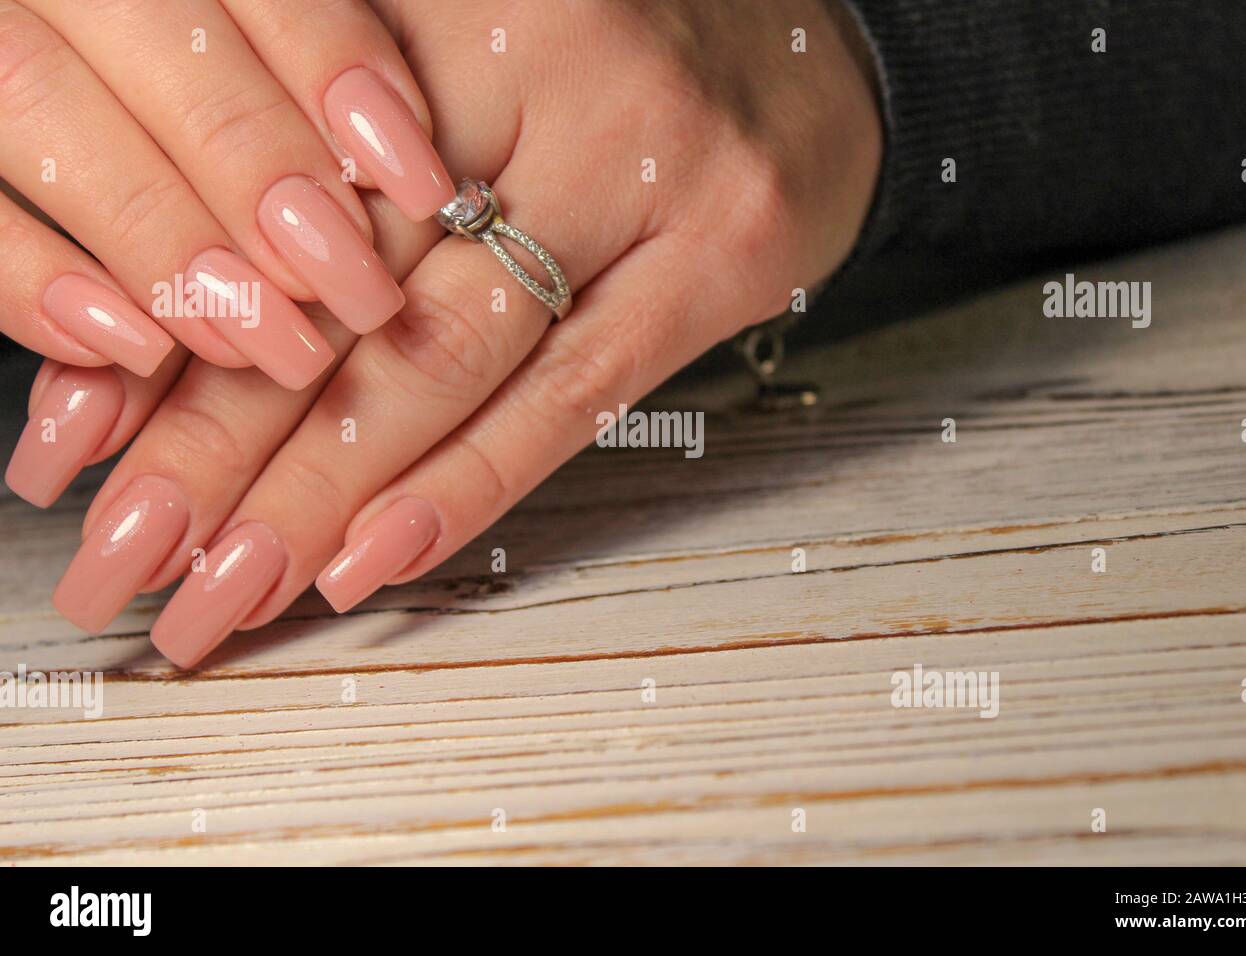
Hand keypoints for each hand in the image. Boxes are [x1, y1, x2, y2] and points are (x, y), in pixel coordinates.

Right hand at [0, 0, 454, 386]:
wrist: (10, 58)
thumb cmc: (180, 92)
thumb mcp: (244, 62)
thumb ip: (294, 95)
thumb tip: (409, 188)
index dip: (340, 78)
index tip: (419, 187)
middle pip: (156, 41)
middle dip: (262, 176)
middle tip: (352, 290)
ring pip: (37, 99)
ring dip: (166, 240)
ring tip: (262, 342)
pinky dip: (37, 283)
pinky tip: (134, 348)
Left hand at [36, 0, 881, 664]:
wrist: (810, 62)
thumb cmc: (607, 71)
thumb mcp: (447, 78)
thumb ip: (319, 182)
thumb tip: (151, 339)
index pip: (267, 194)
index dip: (164, 329)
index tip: (78, 449)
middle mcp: (539, 65)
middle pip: (343, 282)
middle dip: (219, 440)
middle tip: (125, 559)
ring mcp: (644, 162)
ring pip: (449, 352)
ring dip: (323, 489)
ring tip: (225, 592)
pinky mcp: (720, 255)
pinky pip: (575, 393)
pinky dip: (467, 484)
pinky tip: (369, 559)